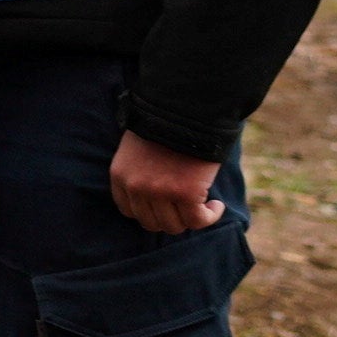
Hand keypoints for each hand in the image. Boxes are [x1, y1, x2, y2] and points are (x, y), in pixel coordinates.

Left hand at [109, 129, 226, 234]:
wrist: (185, 110)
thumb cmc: (165, 126)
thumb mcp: (137, 150)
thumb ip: (139, 174)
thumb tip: (155, 200)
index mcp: (120, 176)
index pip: (129, 211)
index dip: (150, 212)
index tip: (166, 207)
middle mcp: (136, 187)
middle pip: (152, 222)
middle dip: (171, 218)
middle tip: (187, 208)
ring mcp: (160, 192)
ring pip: (174, 225)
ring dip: (191, 218)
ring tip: (203, 205)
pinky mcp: (186, 193)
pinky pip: (198, 220)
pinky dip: (210, 216)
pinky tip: (216, 205)